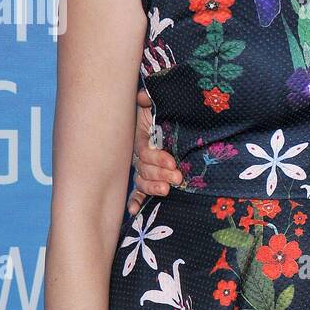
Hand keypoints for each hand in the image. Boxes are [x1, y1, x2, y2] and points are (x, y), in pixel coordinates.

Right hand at [126, 87, 181, 214]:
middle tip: (176, 177)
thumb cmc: (166, 111)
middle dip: (160, 174)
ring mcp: (145, 167)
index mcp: (142, 138)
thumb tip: (143, 97)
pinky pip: (139, 190)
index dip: (157, 158)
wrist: (173, 118)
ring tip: (166, 191)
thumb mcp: (157, 104)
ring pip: (142, 180)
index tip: (172, 162)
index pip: (145, 151)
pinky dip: (135, 201)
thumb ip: (149, 100)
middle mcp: (141, 154)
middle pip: (144, 168)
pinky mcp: (150, 177)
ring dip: (152, 187)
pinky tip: (133, 211)